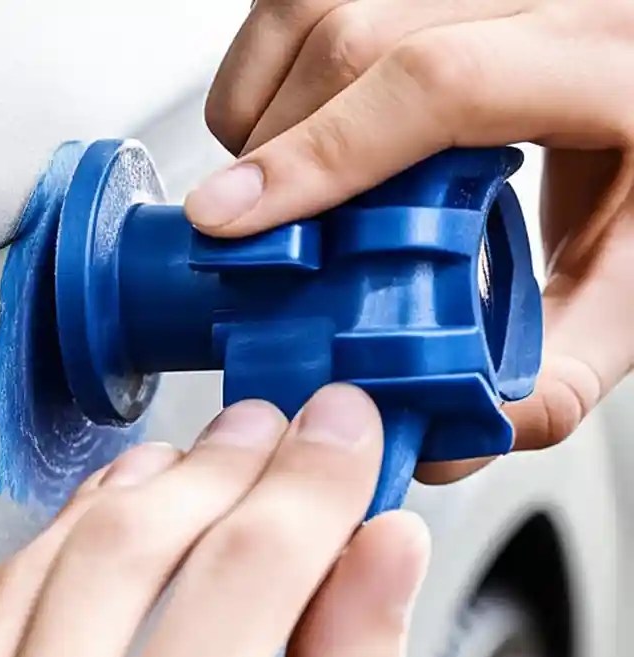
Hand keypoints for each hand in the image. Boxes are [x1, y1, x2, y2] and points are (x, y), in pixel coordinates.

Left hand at [0, 385, 430, 656]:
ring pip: (27, 568)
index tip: (344, 436)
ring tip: (201, 461)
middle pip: (118, 559)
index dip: (305, 496)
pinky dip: (44, 549)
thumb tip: (375, 555)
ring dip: (127, 497)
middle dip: (219, 475)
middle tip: (280, 430)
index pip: (234, 593)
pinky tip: (91, 522)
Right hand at [190, 0, 633, 475]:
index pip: (437, 85)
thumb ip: (557, 363)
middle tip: (258, 243)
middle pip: (352, 42)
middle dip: (276, 150)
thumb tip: (451, 437)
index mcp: (605, 60)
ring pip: (308, 7)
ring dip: (258, 107)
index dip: (320, 156)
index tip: (237, 224)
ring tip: (276, 187)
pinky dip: (264, 71)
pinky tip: (289, 130)